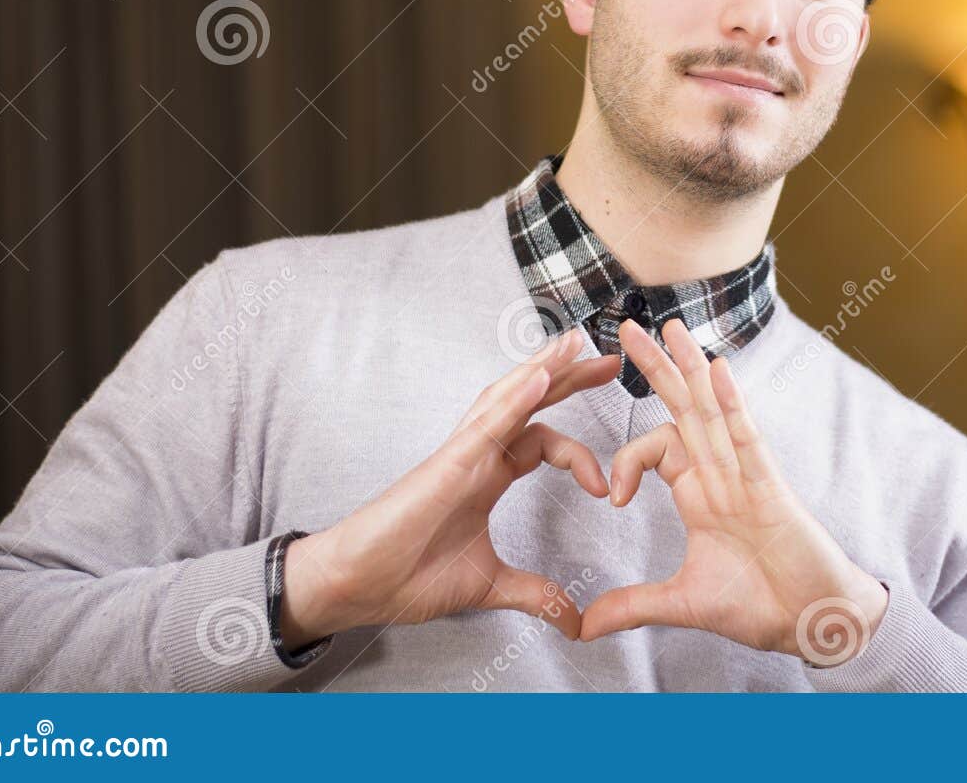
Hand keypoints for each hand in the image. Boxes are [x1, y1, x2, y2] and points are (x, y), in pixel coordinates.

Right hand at [281, 329, 618, 645]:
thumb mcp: (490, 586)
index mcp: (487, 477)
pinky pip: (487, 423)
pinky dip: (516, 397)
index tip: (605, 488)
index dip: (579, 452)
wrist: (357, 586)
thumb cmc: (406, 576)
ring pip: (507, 398)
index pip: (540, 440)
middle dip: (569, 379)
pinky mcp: (447, 464)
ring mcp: (461, 455)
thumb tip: (572, 622)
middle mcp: (477, 456)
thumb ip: (534, 595)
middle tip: (609, 361)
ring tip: (574, 344)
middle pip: (529, 404)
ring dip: (543, 369)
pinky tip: (542, 375)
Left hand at [578, 318, 887, 664]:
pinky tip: (717, 369)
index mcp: (699, 491)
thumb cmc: (759, 604)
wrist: (809, 622)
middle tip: (625, 324)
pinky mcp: (770, 487)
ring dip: (690, 366)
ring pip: (713, 409)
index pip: (655, 448)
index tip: (611, 499)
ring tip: (670, 324)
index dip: (625, 461)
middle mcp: (720, 473)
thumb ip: (634, 605)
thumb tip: (585, 625)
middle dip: (655, 366)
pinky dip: (732, 403)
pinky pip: (747, 436)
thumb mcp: (682, 603)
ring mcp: (746, 475)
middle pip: (683, 406)